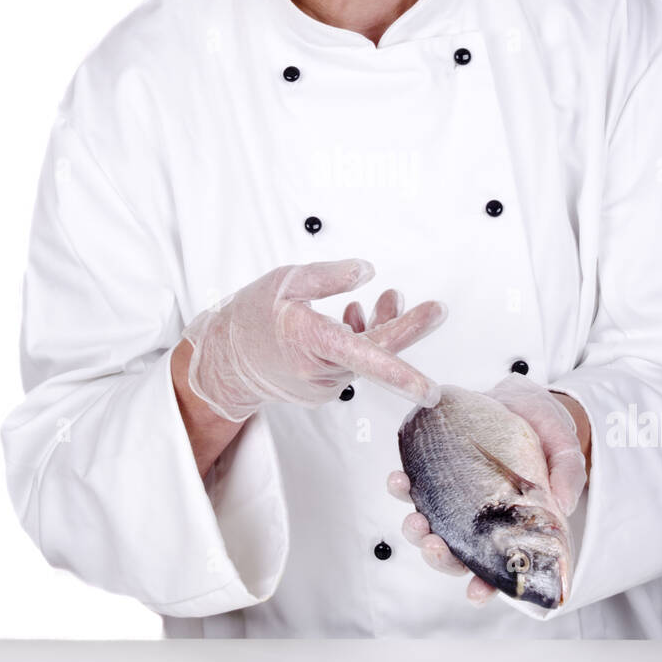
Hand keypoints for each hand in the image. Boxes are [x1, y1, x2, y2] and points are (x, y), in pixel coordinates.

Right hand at [181, 258, 446, 421]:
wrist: (224, 360)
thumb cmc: (251, 316)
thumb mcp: (286, 281)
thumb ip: (328, 276)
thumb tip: (368, 271)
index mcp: (311, 342)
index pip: (366, 358)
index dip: (402, 372)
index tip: (429, 387)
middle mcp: (320, 371)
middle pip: (377, 354)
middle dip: (407, 329)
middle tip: (436, 309)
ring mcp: (323, 385)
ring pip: (366, 358)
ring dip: (382, 328)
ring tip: (389, 298)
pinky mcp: (323, 390)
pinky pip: (353, 364)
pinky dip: (361, 341)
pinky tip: (355, 316)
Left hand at [387, 372, 588, 606]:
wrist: (525, 402)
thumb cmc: (548, 435)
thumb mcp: (567, 454)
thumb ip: (568, 477)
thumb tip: (561, 503)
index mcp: (510, 529)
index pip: (496, 570)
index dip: (485, 588)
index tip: (475, 595)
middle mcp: (478, 521)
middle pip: (454, 554)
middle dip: (439, 557)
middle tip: (434, 544)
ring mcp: (454, 498)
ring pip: (430, 526)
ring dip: (416, 530)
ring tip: (414, 518)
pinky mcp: (437, 471)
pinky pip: (416, 486)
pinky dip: (403, 487)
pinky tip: (400, 479)